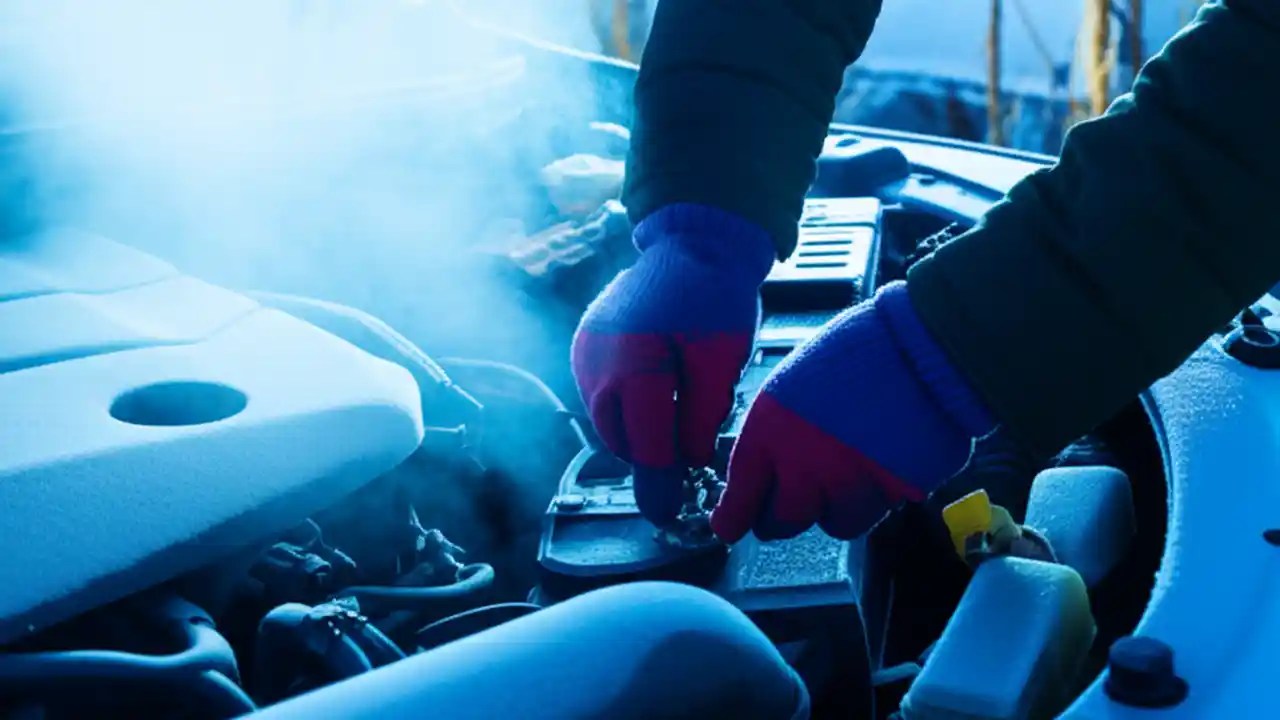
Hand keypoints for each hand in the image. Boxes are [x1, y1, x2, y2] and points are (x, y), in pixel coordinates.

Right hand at [572, 204, 774, 524]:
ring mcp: (584, 352)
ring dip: (637, 433)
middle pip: (620, 436)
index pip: (646, 442)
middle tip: (685, 470)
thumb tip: (687, 462)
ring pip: (607, 420)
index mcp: (636, 362)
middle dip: (650, 457)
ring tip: (677, 426)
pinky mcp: (583, 346)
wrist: (693, 244)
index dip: (659, 482)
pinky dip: (626, 409)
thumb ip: (702, 417)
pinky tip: (658, 399)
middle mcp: (597, 360)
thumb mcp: (723, 361)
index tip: (667, 515)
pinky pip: (601, 396)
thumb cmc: (715, 297)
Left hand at [711, 282, 997, 542]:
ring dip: (832, 508)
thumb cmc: (857, 351)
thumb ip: (774, 432)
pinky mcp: (891, 495)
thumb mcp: (795, 383)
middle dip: (781, 518)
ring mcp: (849, 484)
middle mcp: (803, 465)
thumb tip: (764, 469)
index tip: (730, 527)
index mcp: (769, 430)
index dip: (734, 518)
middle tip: (787, 508)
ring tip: (844, 475)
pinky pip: (873, 514)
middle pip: (781, 523)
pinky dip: (871, 501)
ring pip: (831, 523)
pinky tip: (876, 472)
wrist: (923, 346)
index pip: (741, 496)